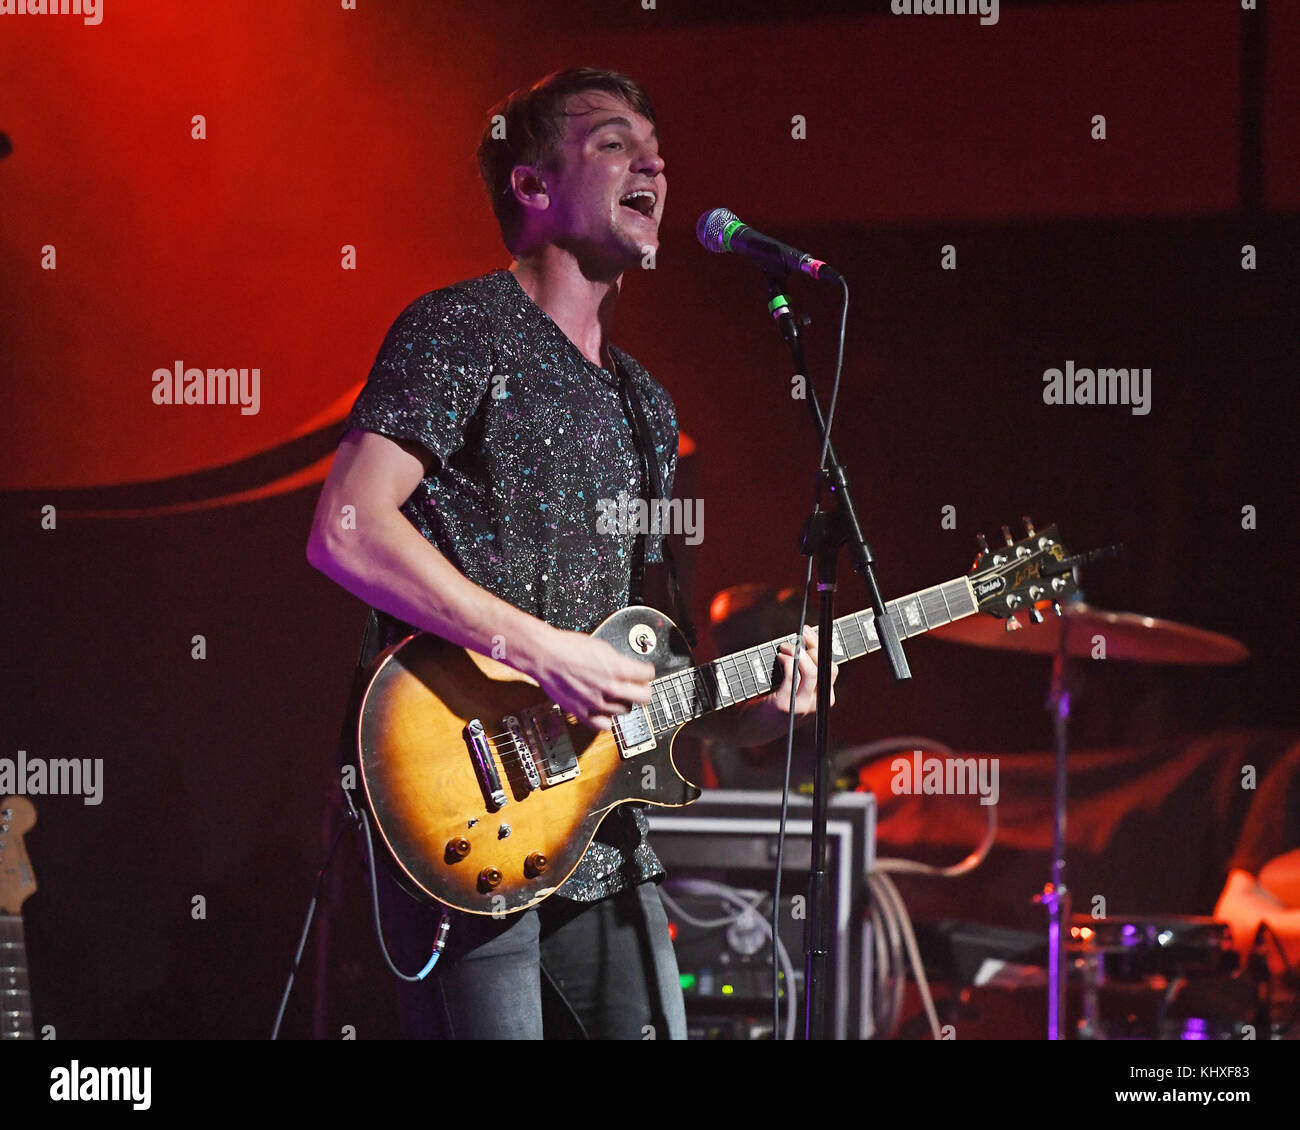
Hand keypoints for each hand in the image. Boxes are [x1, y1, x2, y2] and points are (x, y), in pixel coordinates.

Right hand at [531, 629, 654, 730]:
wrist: (544, 655)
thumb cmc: (568, 646)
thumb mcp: (601, 647)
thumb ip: (618, 661)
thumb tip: (629, 668)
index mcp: (618, 668)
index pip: (648, 675)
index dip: (646, 672)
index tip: (644, 672)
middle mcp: (610, 688)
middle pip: (644, 698)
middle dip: (642, 690)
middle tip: (637, 687)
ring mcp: (597, 703)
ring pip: (625, 711)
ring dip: (622, 703)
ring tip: (615, 696)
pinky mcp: (582, 713)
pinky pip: (604, 725)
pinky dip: (606, 719)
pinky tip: (604, 710)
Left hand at [766, 625, 837, 716]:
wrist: (748, 729)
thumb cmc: (769, 703)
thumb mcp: (791, 690)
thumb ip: (800, 673)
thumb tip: (801, 643)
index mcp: (820, 700)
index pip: (831, 669)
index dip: (822, 648)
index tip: (809, 632)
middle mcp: (815, 705)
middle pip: (827, 668)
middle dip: (814, 646)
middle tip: (800, 634)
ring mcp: (800, 706)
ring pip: (812, 672)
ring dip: (799, 653)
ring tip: (785, 647)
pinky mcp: (784, 705)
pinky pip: (792, 676)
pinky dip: (787, 661)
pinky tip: (779, 657)